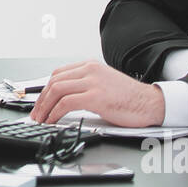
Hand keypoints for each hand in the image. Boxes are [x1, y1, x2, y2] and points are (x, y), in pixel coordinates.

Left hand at [29, 60, 165, 126]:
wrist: (150, 103)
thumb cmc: (130, 98)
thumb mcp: (104, 84)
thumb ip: (85, 86)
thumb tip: (64, 100)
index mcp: (91, 66)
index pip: (58, 74)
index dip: (45, 89)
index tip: (40, 102)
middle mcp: (90, 70)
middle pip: (54, 81)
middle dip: (41, 99)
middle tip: (36, 113)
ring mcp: (93, 82)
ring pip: (57, 90)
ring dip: (45, 107)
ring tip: (41, 119)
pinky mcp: (96, 96)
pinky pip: (67, 102)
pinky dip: (55, 112)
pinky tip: (53, 120)